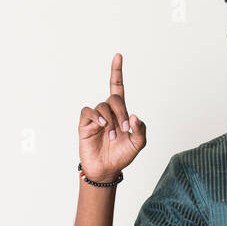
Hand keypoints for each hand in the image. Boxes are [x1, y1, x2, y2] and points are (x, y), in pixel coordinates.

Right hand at [77, 52, 145, 182]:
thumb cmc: (122, 155)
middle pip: (114, 98)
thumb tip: (134, 116)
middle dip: (122, 111)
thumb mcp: (138, 143)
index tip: (118, 55)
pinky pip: (88, 111)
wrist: (107, 169)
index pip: (117, 87)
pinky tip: (102, 125)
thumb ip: (141, 130)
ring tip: (112, 136)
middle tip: (125, 128)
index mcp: (121, 112)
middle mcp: (108, 112)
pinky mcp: (85, 124)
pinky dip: (96, 116)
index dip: (117, 72)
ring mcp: (96, 117)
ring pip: (103, 106)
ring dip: (110, 120)